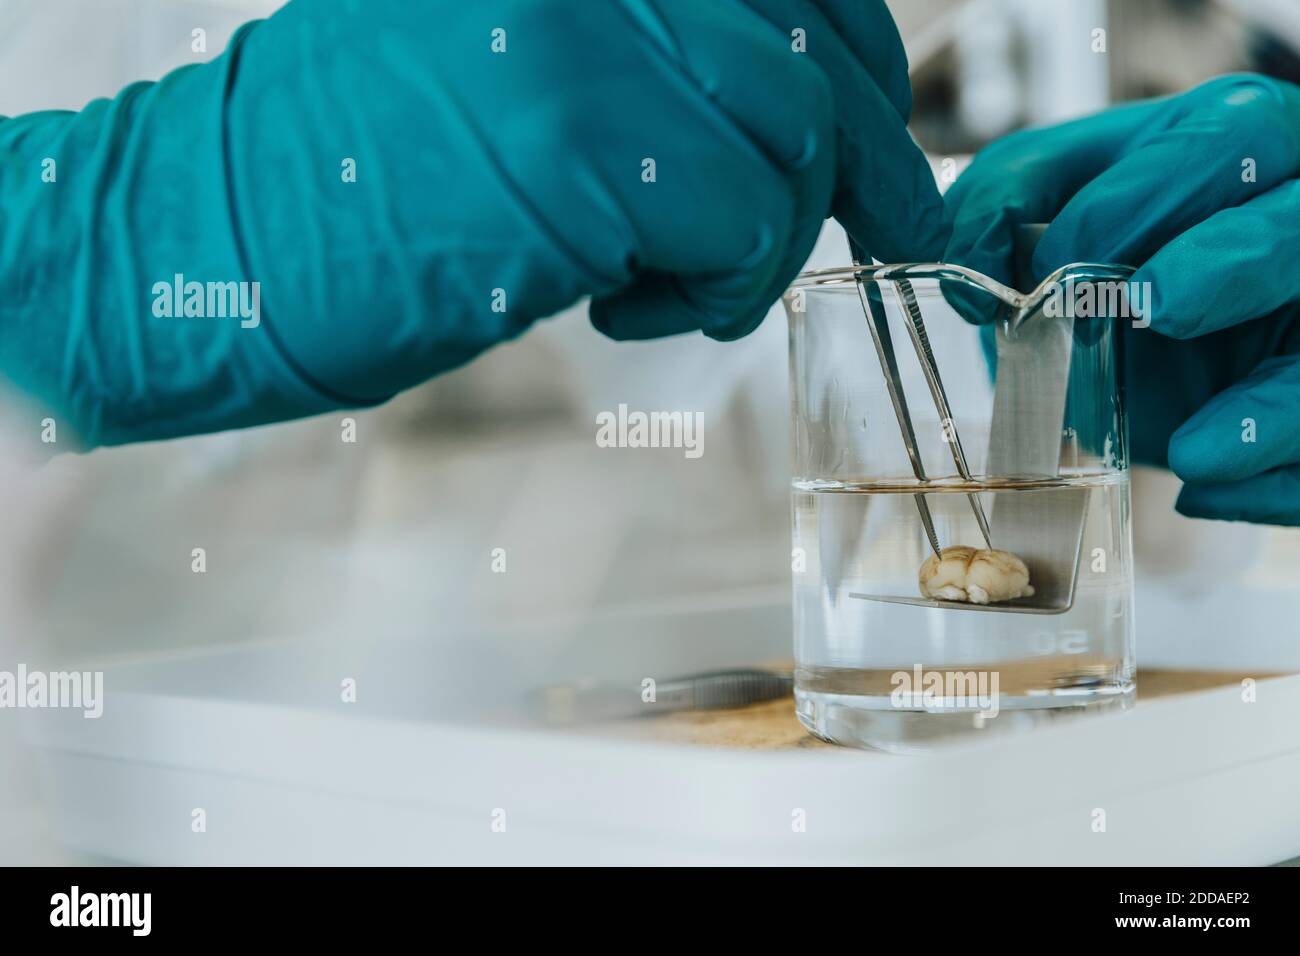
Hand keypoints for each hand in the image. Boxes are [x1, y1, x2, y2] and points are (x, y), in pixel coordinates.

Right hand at [0, 0, 943, 446]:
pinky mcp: (576, 140)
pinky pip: (740, 221)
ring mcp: (589, 28)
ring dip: (759, 247)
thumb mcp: (524, 67)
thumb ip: (663, 67)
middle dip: (854, 173)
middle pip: (818, 54)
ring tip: (670, 291)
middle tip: (840, 246)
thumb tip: (799, 117)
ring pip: (794, 141)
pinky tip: (630, 310)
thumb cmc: (364, 175)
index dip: (858, 75)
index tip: (873, 158)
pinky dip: (719, 289)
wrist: (208, 235)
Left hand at [943, 74, 1299, 524]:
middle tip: (1153, 308)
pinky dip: (1276, 481)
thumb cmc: (1120, 274)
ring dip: (1274, 402)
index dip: (1134, 198)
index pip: (1222, 137)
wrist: (1170, 365)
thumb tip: (964, 261)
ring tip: (1190, 452)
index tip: (1049, 265)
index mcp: (1243, 150)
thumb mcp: (1061, 224)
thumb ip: (1009, 206)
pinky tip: (1202, 493)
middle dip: (1233, 257)